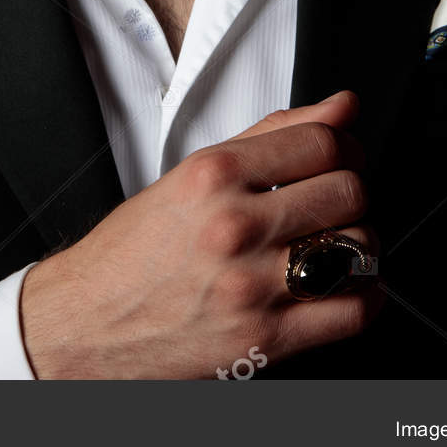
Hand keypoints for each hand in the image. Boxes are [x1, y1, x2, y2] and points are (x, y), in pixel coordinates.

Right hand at [19, 90, 379, 377]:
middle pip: (348, 191)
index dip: (346, 148)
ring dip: (359, 244)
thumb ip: (270, 135)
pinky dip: (364, 297)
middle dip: (351, 194)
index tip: (341, 159)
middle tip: (334, 204)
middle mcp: (233, 226)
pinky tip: (343, 287)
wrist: (82, 323)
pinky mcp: (264, 339)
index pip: (324, 142)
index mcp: (214, 176)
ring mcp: (251, 284)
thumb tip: (341, 107)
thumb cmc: (131, 254)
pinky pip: (353, 311)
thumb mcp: (190, 177)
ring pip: (359, 247)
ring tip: (335, 246)